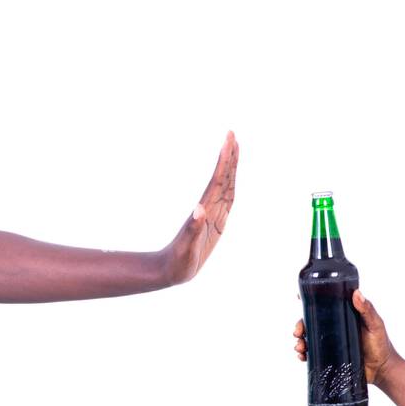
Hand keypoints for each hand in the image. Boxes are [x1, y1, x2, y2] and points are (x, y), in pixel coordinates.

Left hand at [165, 131, 237, 283]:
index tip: (228, 142)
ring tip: (234, 148)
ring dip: (231, 167)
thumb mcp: (187, 247)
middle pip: (223, 178)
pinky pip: (227, 201)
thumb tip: (199, 209)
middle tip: (232, 135)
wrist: (169, 270)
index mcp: (205, 211)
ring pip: (226, 185)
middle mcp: (209, 209)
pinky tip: (233, 179)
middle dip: (229, 157)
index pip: (218, 181)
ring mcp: (213, 215)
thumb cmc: (177, 262)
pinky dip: (232, 186)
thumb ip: (193, 229)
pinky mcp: (215, 223)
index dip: (224, 162)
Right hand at [293, 288, 402, 387]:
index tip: (298, 298)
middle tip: (297, 332)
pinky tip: (302, 357)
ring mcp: (330, 343)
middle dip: (299, 325)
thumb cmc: (381, 345)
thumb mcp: (375, 324)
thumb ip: (367, 310)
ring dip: (300, 341)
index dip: (310, 302)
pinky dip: (304, 355)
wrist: (381, 370)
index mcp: (343, 317)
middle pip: (311, 323)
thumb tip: (356, 293)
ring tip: (299, 347)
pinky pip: (312, 355)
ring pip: (309, 339)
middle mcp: (334, 328)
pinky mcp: (329, 357)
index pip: (324, 306)